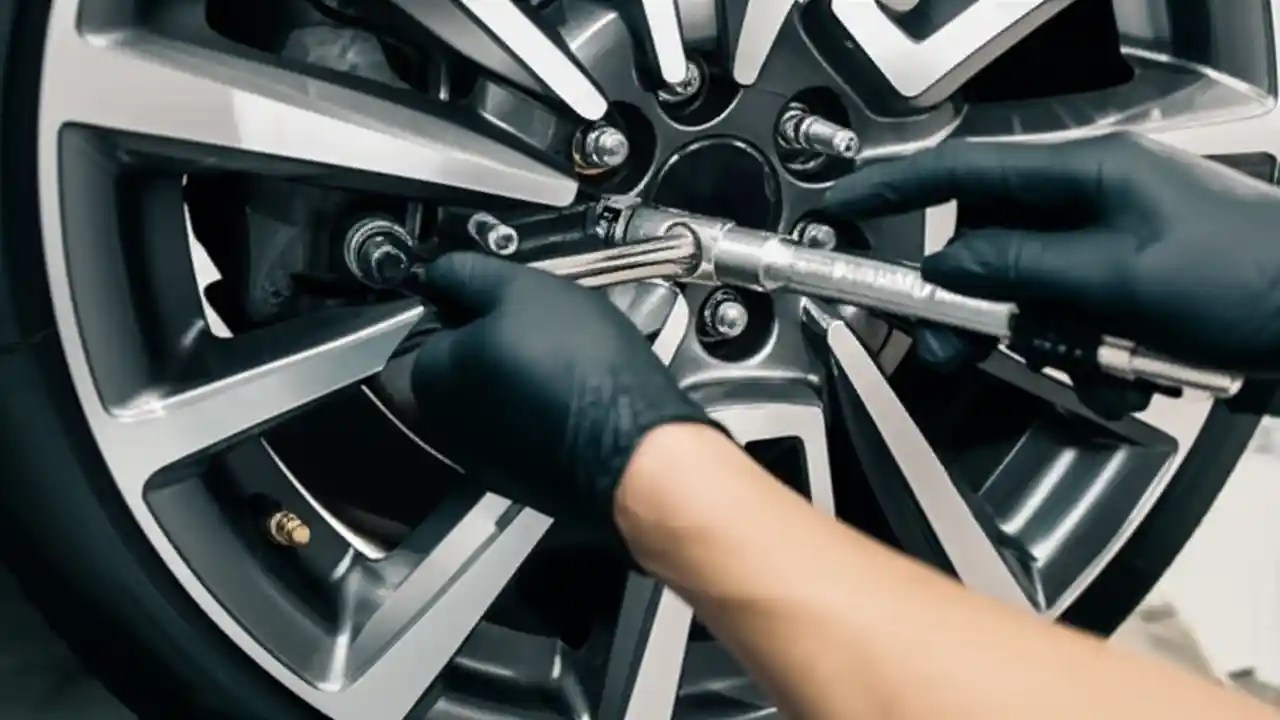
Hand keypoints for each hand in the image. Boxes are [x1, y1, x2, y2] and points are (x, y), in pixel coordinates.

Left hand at [410, 252, 712, 540]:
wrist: (635, 451)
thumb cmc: (583, 372)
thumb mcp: (523, 291)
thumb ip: (468, 274)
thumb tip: (440, 271)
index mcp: (432, 373)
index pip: (443, 318)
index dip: (484, 301)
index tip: (520, 301)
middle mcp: (444, 421)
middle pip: (471, 358)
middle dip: (506, 340)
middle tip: (553, 331)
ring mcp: (480, 454)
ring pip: (500, 392)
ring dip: (528, 376)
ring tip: (572, 367)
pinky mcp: (517, 476)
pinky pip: (524, 426)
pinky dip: (543, 412)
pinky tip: (577, 402)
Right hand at [826, 132, 1279, 372]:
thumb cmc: (1252, 275)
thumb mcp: (1121, 275)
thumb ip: (1021, 268)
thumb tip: (948, 267)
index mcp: (1086, 175)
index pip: (963, 173)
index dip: (892, 191)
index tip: (840, 209)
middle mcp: (1091, 205)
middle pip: (986, 245)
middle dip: (973, 303)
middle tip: (954, 345)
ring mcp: (1110, 249)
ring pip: (1024, 294)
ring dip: (1041, 339)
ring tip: (1088, 364)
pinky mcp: (1126, 291)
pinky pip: (1068, 322)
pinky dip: (1082, 354)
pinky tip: (1125, 370)